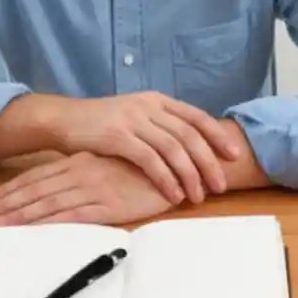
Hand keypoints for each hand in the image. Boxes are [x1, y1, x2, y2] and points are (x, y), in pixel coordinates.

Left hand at [0, 152, 172, 226]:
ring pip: (47, 202)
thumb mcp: (108, 166)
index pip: (36, 176)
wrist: (179, 166)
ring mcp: (93, 188)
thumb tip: (63, 184)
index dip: (11, 190)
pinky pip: (71, 215)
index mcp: (80, 161)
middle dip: (5, 203)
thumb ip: (86, 171)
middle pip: (35, 189)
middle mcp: (81, 171)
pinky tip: (31, 228)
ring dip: (19, 214)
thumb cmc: (144, 169)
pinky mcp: (107, 205)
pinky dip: (47, 222)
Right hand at [48, 92, 240, 204]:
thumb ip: (160, 125)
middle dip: (208, 162)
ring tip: (199, 196)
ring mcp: (134, 120)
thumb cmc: (101, 124)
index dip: (217, 136)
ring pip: (173, 148)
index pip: (196, 116)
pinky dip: (165, 178)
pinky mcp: (118, 137)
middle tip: (220, 186)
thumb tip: (190, 146)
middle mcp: (149, 106)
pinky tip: (173, 194)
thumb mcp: (135, 116)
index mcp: (157, 100)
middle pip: (189, 135)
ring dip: (190, 175)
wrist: (64, 120)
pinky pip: (150, 160)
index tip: (233, 154)